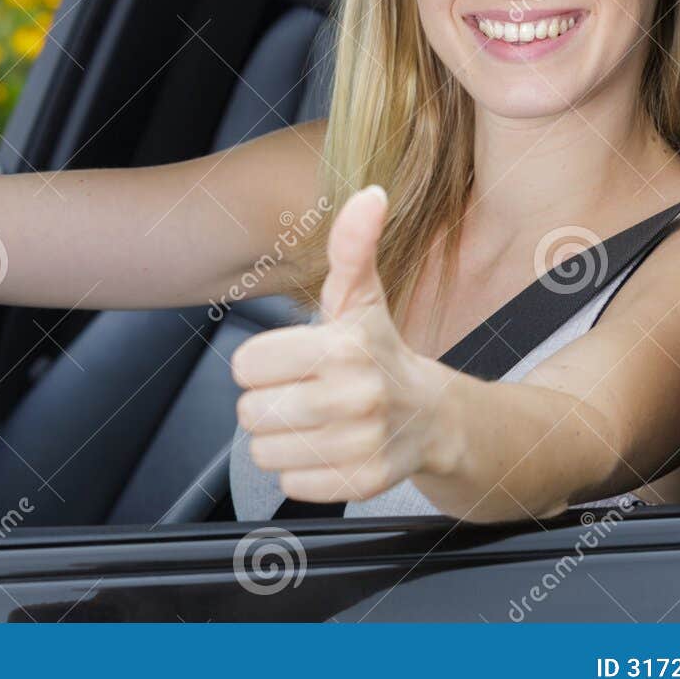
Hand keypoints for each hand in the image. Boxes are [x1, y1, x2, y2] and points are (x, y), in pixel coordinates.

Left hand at [230, 184, 457, 502]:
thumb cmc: (380, 350)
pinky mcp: (362, 483)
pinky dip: (302, 471)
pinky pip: (291, 484)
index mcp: (343, 346)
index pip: (245, 364)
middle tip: (302, 392)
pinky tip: (329, 447)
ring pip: (264, 451)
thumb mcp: (360, 297)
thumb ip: (352, 245)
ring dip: (280, 439)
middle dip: (268, 402)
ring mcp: (362, 444)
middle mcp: (355, 396)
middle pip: (250, 412)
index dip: (261, 362)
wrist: (434, 417)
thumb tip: (370, 194)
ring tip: (315, 420)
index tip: (291, 360)